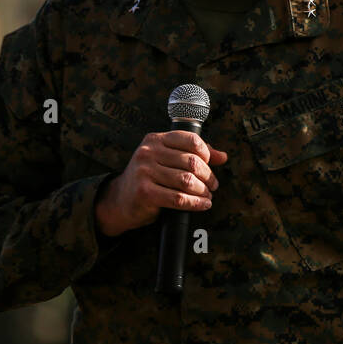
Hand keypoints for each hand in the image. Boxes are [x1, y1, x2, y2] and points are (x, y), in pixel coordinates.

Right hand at [94, 130, 227, 236]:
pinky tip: (203, 204)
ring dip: (203, 191)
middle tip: (213, 185)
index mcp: (155, 139)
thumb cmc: (149, 177)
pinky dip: (195, 203)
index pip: (191, 140)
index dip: (206, 154)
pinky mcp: (145, 192)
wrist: (120, 199)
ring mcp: (144, 172)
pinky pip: (179, 199)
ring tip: (207, 195)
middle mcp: (148, 152)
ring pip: (187, 181)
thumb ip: (194, 154)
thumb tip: (222, 157)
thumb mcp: (167, 159)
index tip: (210, 165)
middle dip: (208, 176)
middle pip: (192, 162)